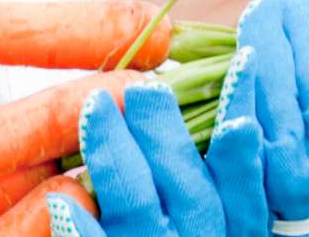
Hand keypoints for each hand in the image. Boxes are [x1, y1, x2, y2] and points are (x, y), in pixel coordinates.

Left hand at [46, 80, 266, 236]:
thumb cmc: (186, 231)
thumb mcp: (217, 216)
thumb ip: (217, 177)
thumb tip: (223, 104)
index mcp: (237, 236)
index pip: (246, 191)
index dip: (242, 144)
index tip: (239, 86)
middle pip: (194, 196)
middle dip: (166, 136)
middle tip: (142, 87)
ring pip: (144, 219)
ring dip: (120, 162)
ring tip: (97, 111)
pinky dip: (85, 233)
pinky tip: (63, 202)